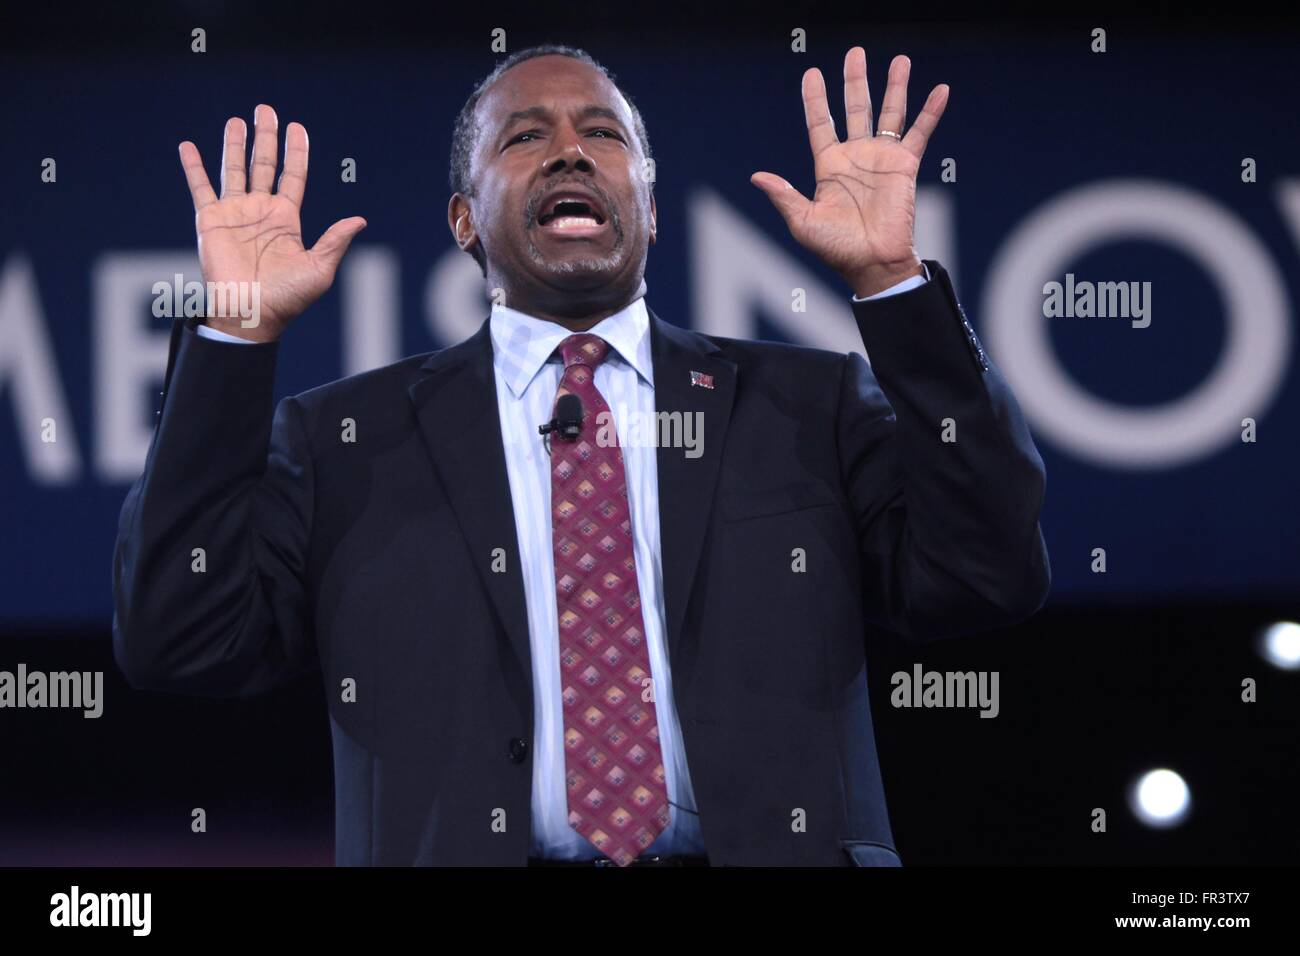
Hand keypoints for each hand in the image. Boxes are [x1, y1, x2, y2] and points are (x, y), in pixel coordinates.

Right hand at [178, 104, 365, 341]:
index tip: (297, 128)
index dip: (296, 152)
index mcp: (287, 219)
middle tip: (266, 110)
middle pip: (264, 164)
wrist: (251, 314)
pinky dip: (193, 167)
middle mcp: (261, 211)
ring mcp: (235, 213)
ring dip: (234, 144)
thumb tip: (360, 220)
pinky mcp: (210, 220)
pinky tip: (188, 146)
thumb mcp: (319, 269)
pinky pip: (200, 187)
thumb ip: (335, 241)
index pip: (293, 176)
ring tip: (236, 120)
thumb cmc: (287, 299)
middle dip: (266, 137)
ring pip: (234, 169)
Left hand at [751, 48, 947, 297]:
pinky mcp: (905, 166)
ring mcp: (881, 159)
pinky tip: (940, 90)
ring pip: (888, 113)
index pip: (820, 123)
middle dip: (855, 81)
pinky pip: (920, 133)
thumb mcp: (803, 221)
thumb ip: (783, 195)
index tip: (812, 74)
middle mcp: (855, 157)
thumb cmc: (836, 248)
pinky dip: (930, 112)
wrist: (873, 263)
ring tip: (899, 59)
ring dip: (894, 86)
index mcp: (829, 167)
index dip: (815, 99)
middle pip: (855, 108)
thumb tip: (756, 176)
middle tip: (854, 53)